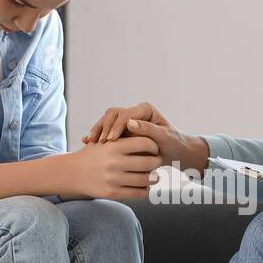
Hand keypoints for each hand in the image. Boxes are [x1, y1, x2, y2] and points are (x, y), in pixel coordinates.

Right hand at [61, 136, 162, 199]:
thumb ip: (124, 136)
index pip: (144, 143)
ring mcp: (113, 179)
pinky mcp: (112, 193)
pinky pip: (137, 193)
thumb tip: (148, 133)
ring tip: (154, 176)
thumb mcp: (106, 141)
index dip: (153, 145)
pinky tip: (145, 187)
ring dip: (153, 178)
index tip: (155, 148)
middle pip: (148, 162)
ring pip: (145, 180)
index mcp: (114, 145)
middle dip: (157, 162)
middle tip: (158, 162)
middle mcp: (114, 162)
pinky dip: (145, 191)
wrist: (72, 173)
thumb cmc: (93, 155)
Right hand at [84, 102, 208, 174]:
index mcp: (145, 110)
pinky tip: (87, 143)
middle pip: (112, 114)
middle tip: (100, 142)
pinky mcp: (122, 131)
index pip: (126, 114)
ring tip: (90, 143)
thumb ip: (148, 129)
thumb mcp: (164, 137)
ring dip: (98, 131)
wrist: (174, 153)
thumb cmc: (173, 144)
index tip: (111, 140)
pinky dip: (97, 136)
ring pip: (106, 121)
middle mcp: (134, 112)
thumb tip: (130, 122)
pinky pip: (106, 130)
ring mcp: (126, 121)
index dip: (117, 127)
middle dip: (104, 127)